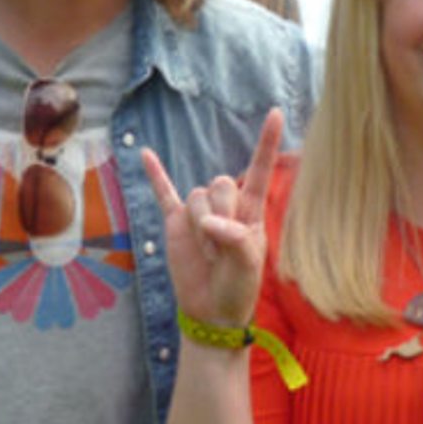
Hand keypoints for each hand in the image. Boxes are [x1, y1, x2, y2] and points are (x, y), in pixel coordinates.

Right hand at [142, 109, 282, 330]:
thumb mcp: (248, 264)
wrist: (211, 310)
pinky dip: (155, 174)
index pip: (259, 170)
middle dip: (221, 212)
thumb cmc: (238, 287)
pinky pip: (164, 193)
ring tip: (205, 252)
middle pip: (220, 183)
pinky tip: (145, 154)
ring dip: (200, 224)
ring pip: (196, 196)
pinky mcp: (175, 222)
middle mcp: (225, 205)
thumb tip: (207, 221)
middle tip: (221, 247)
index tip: (277, 113)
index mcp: (250, 210)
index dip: (267, 143)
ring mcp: (198, 212)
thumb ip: (234, 237)